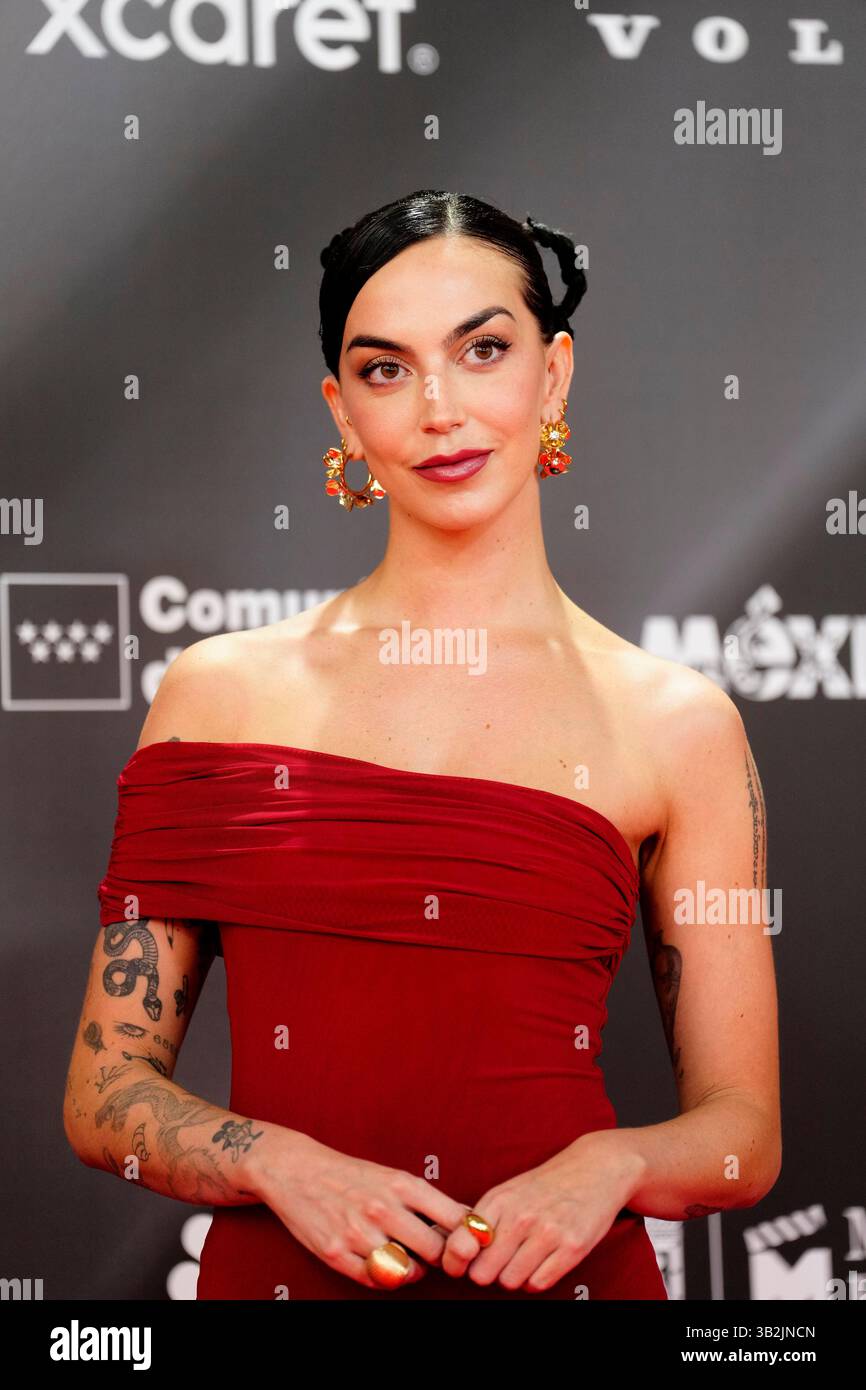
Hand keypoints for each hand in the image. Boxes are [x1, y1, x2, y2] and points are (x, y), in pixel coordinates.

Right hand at [253, 1129, 473, 1288]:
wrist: (296, 1170)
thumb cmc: (350, 1174)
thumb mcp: (392, 1176)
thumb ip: (425, 1200)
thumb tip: (466, 1220)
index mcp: (402, 1184)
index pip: (454, 1219)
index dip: (465, 1236)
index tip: (465, 1242)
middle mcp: (382, 1208)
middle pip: (435, 1251)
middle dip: (440, 1257)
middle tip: (434, 1254)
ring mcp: (358, 1233)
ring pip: (406, 1271)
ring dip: (412, 1270)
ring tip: (407, 1258)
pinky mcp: (336, 1254)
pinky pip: (376, 1281)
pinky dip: (385, 1278)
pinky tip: (382, 1262)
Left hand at [439, 1131, 645, 1292]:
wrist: (595, 1168)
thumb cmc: (545, 1184)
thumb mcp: (507, 1191)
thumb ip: (482, 1219)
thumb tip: (455, 1252)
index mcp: (498, 1200)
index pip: (462, 1245)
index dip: (460, 1260)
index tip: (467, 1261)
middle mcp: (521, 1216)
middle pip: (484, 1273)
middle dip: (490, 1271)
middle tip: (502, 1259)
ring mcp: (547, 1232)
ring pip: (511, 1282)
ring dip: (516, 1276)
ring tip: (525, 1256)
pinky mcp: (572, 1247)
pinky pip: (538, 1284)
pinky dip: (537, 1278)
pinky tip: (543, 1259)